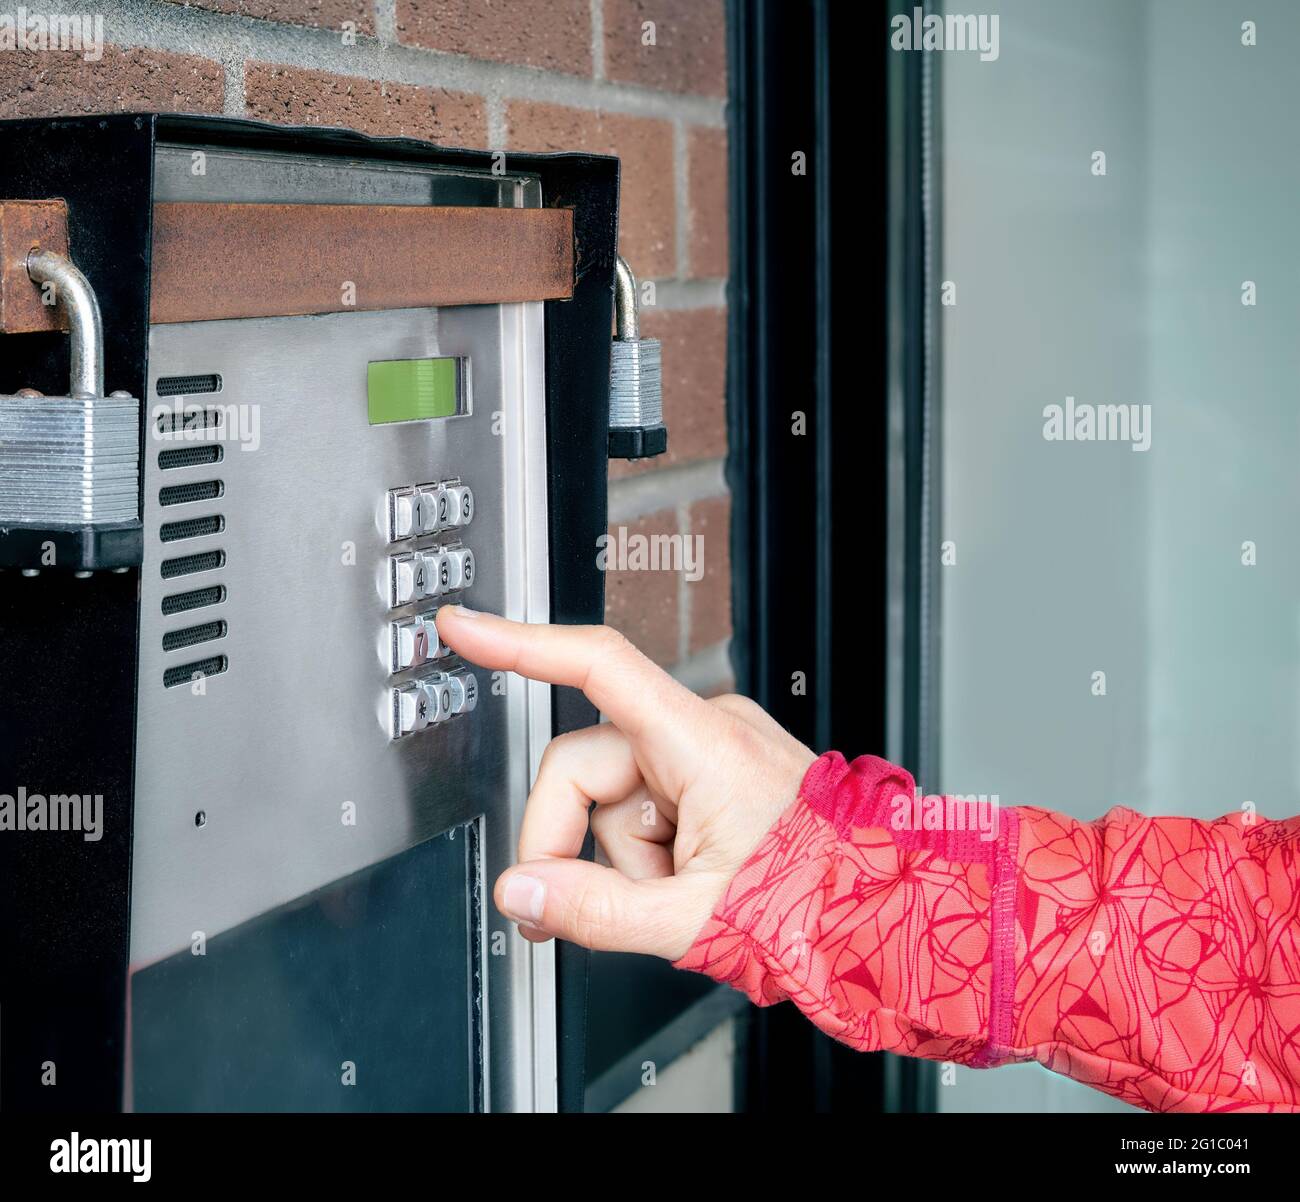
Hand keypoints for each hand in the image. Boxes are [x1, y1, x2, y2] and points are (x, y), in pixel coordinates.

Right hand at [435, 606, 815, 960]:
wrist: (882, 914)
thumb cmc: (817, 903)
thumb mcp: (693, 918)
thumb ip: (595, 908)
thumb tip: (522, 891)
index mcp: (704, 743)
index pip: (598, 665)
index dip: (520, 643)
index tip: (465, 625)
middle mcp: (705, 729)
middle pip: (582, 765)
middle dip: (569, 840)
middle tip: (571, 908)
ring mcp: (711, 748)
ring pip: (611, 793)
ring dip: (621, 855)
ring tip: (672, 897)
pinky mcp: (714, 770)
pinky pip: (646, 799)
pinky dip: (644, 848)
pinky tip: (681, 881)